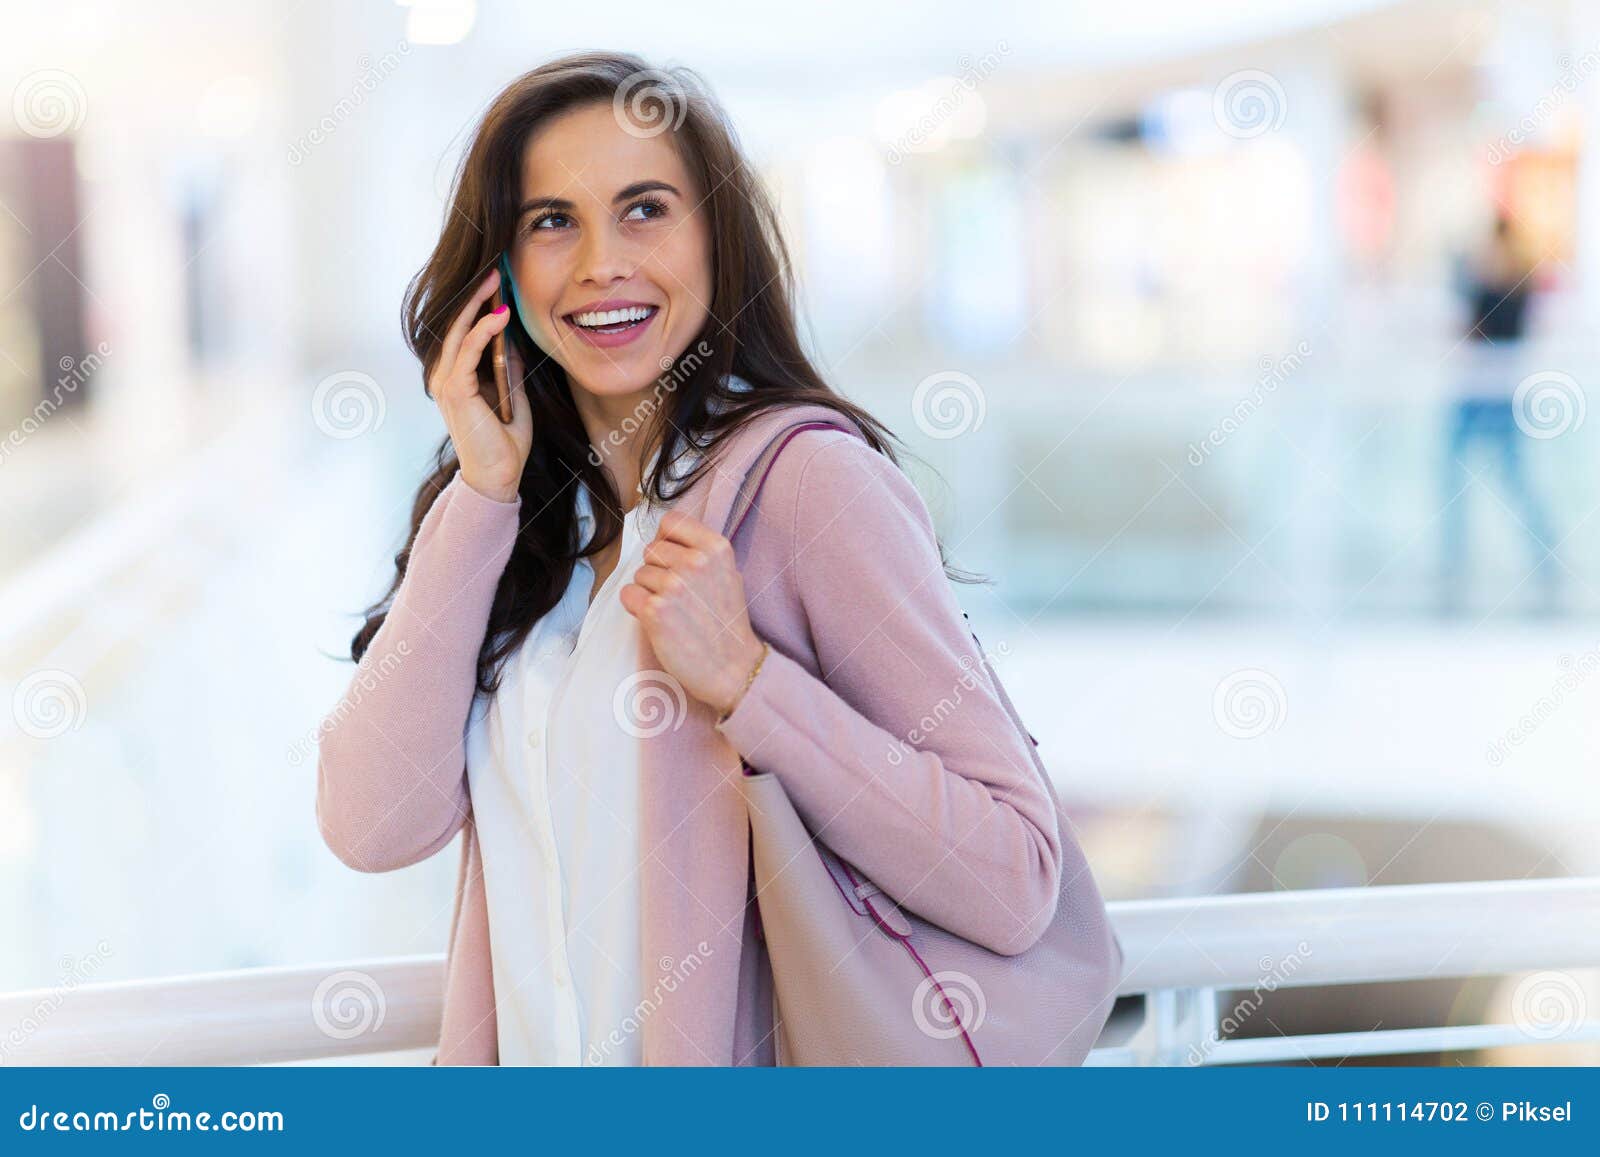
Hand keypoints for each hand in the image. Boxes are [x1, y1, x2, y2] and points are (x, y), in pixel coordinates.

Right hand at [429, 267, 532, 502]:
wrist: (498, 476)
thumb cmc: (505, 444)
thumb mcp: (512, 396)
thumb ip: (507, 369)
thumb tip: (509, 339)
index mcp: (455, 379)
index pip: (461, 334)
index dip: (477, 308)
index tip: (496, 285)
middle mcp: (444, 378)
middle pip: (455, 326)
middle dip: (475, 297)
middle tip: (494, 272)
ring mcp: (446, 383)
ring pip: (458, 332)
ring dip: (477, 305)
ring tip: (495, 282)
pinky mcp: (454, 390)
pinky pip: (468, 350)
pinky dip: (483, 330)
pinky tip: (500, 315)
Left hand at [618, 510, 765, 714]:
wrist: (733, 668)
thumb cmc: (727, 623)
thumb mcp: (728, 574)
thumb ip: (700, 552)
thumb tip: (665, 538)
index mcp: (716, 548)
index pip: (671, 522)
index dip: (667, 540)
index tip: (673, 560)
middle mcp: (695, 562)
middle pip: (651, 549)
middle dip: (657, 569)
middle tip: (676, 595)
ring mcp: (674, 586)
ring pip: (638, 574)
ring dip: (648, 591)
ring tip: (673, 612)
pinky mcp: (654, 611)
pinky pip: (628, 594)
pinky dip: (636, 607)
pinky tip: (658, 621)